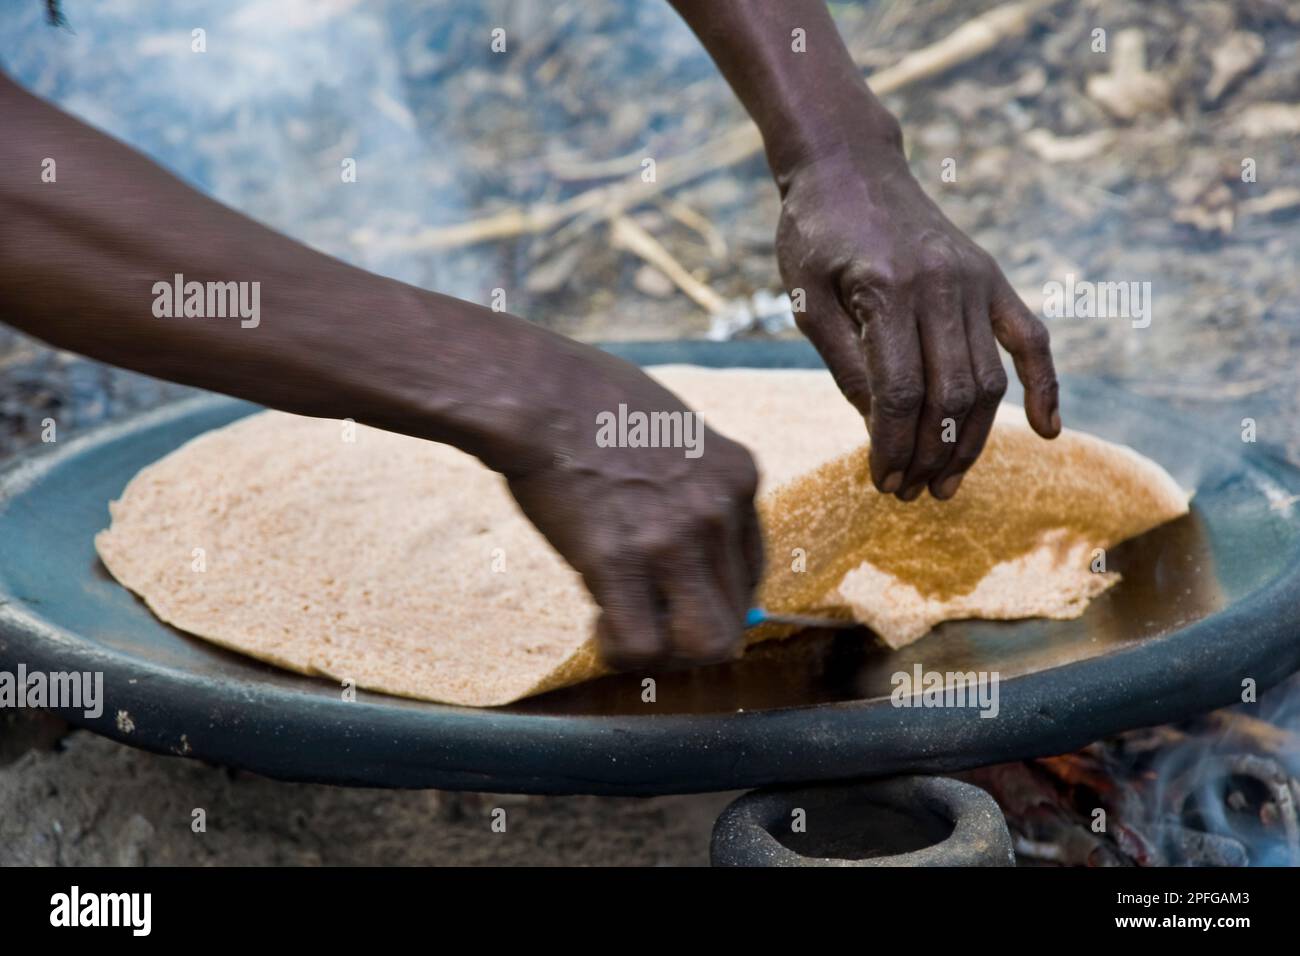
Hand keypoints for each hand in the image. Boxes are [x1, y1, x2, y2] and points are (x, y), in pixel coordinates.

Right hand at [505, 352, 762, 669]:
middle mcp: (718, 510)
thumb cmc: (592, 404)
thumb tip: (693, 544)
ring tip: (627, 627)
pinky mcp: (621, 560)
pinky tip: (598, 624)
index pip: (752, 570)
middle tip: (646, 616)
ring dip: (668, 652)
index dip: (708, 592)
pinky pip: (643, 645)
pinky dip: (622, 652)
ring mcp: (674, 537)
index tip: (671, 590)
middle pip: (735, 613)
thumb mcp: (675, 430)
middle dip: (689, 628)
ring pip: (706, 644)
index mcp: (738, 475)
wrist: (536, 393)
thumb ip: (694, 483)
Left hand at [776, 118, 1059, 501]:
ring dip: (971, 441)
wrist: (849, 165)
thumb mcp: (806, 301)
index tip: (880, 480)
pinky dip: (1045, 385)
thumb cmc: (815, 236)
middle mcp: (943, 285)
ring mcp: (976, 280)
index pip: (899, 392)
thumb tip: (880, 429)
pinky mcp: (993, 278)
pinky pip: (1031, 338)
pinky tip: (1047, 431)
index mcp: (887, 290)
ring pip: (988, 380)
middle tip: (907, 491)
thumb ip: (846, 364)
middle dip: (929, 455)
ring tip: (945, 483)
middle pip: (949, 395)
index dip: (891, 446)